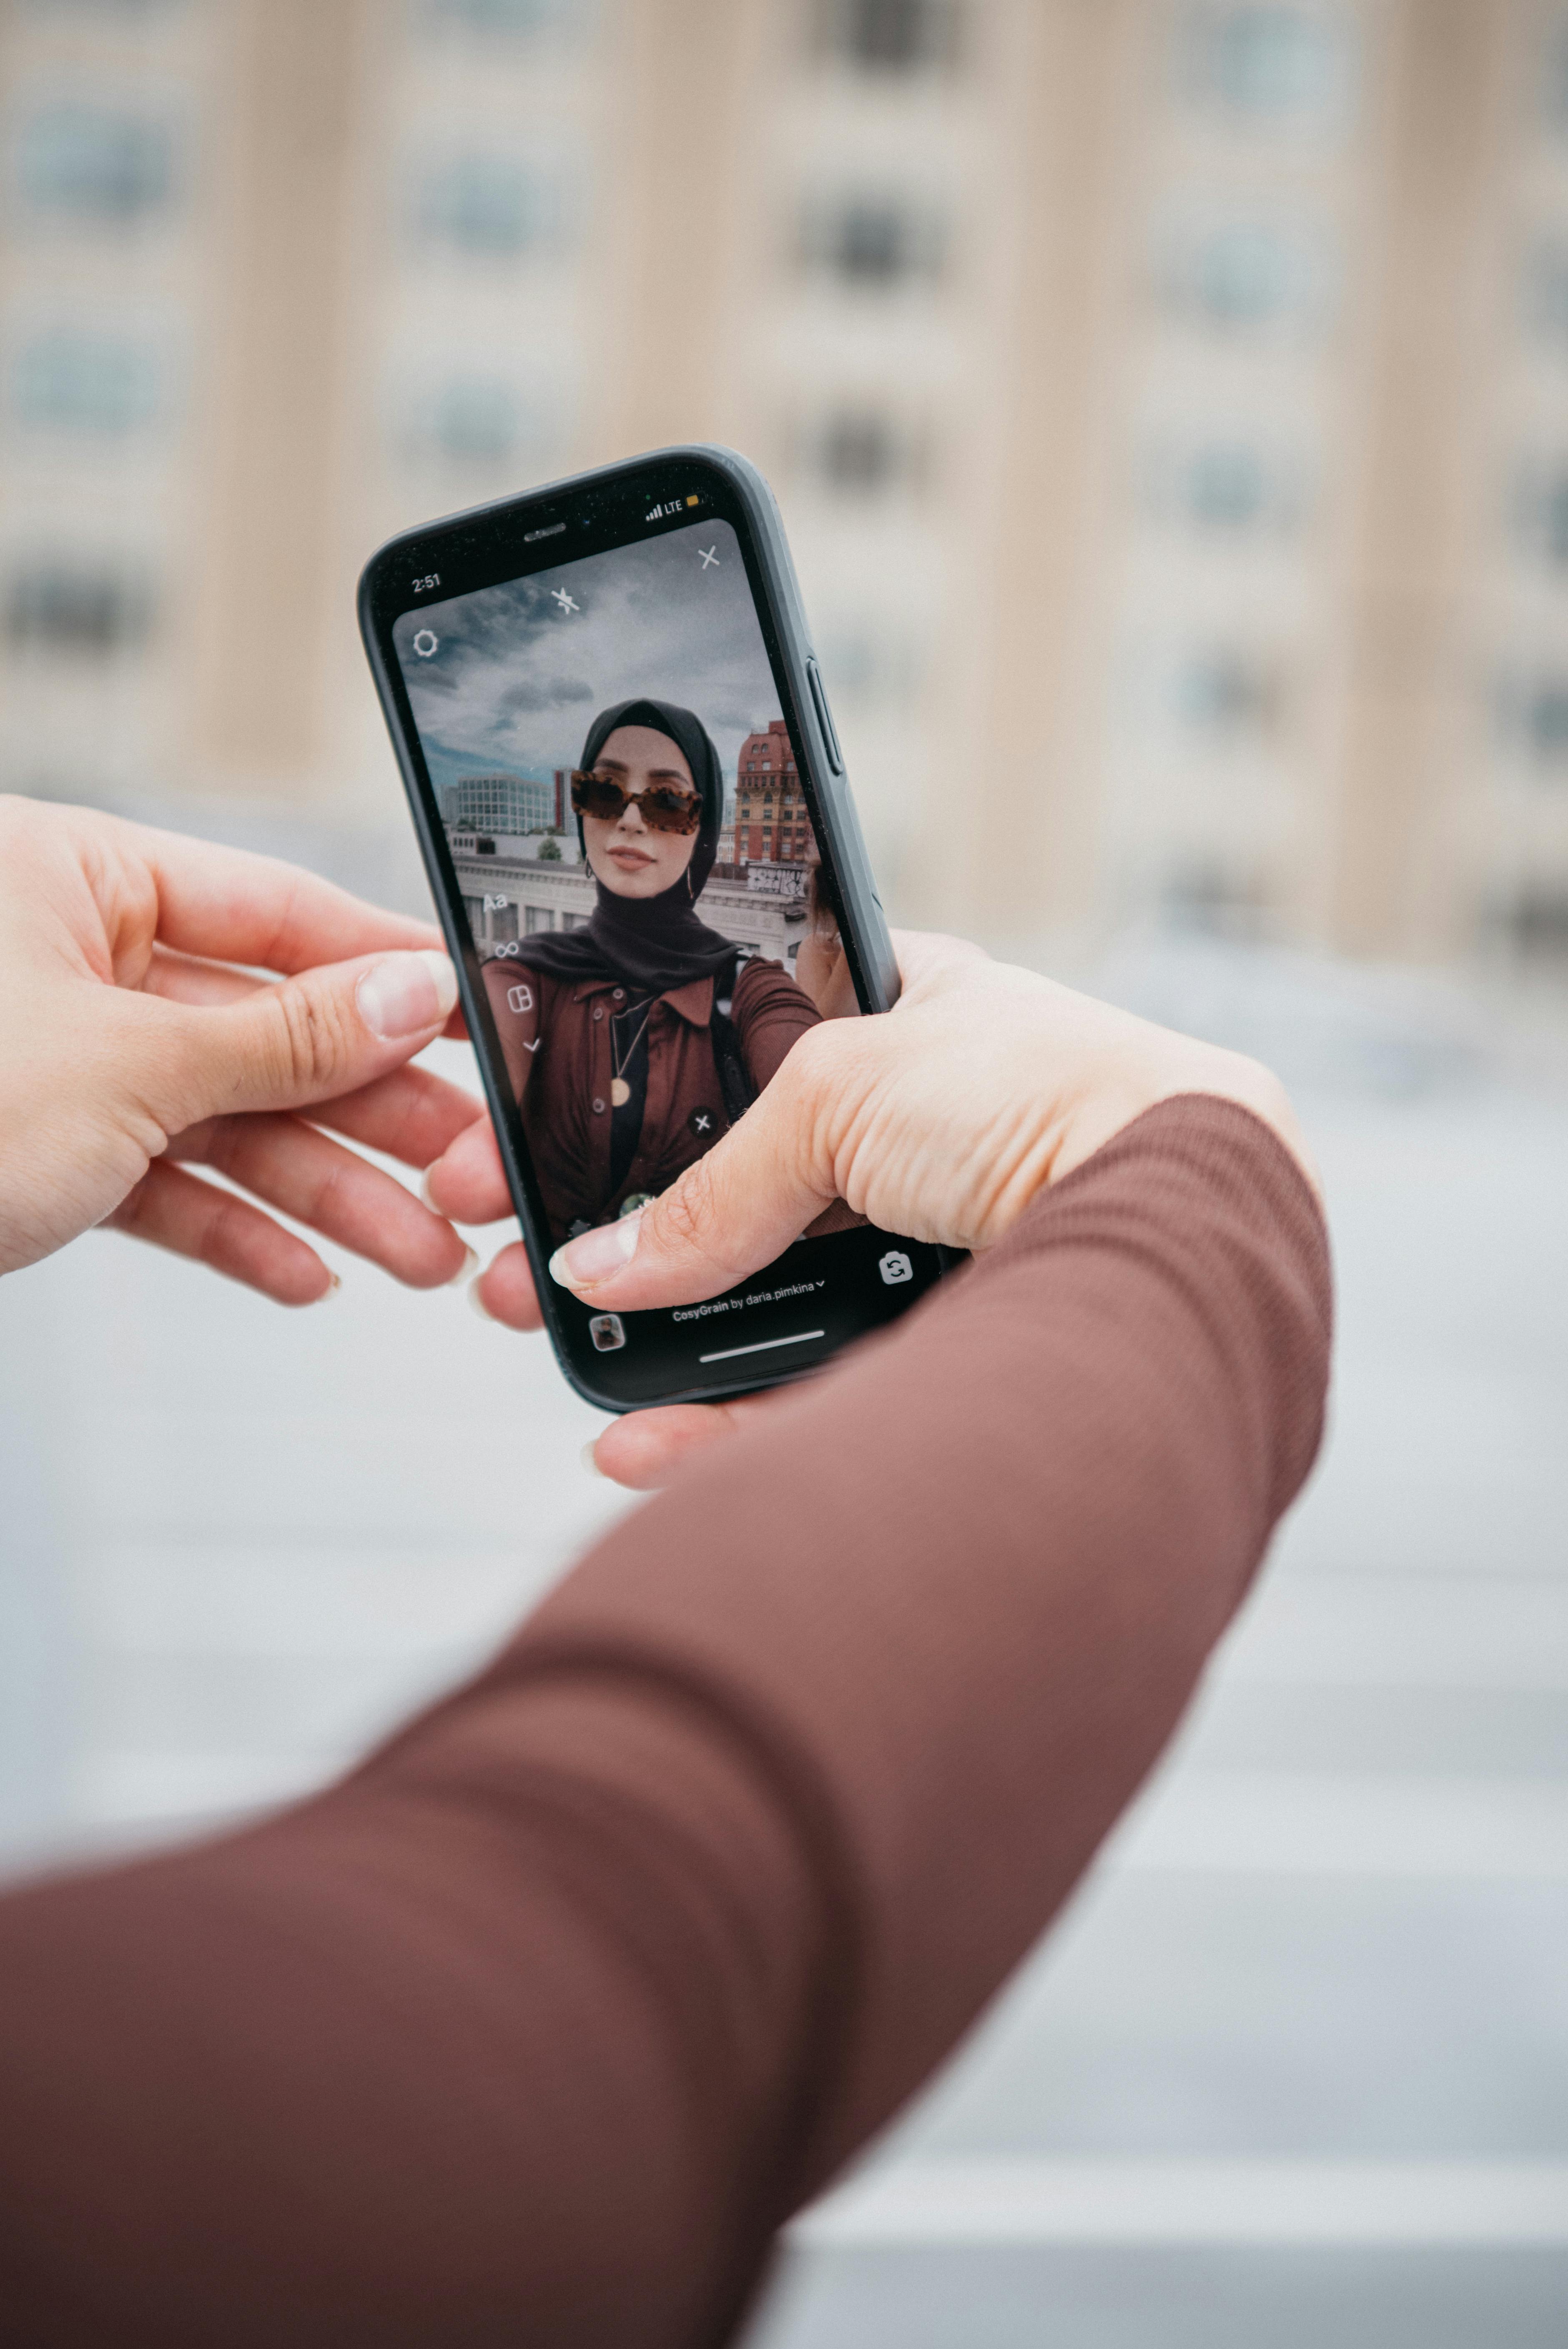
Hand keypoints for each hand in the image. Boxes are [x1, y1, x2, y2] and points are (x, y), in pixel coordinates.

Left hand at [0, 796, 482, 1302]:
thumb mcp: (124, 1065)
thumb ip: (281, 1034)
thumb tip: (406, 989)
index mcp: (75, 878)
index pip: (275, 907)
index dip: (385, 969)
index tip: (474, 1019)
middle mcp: (65, 959)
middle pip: (262, 1027)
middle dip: (370, 1113)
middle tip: (465, 1167)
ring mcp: (51, 1059)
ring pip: (221, 1119)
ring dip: (324, 1193)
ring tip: (414, 1252)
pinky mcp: (34, 1152)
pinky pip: (158, 1183)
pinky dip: (229, 1231)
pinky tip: (304, 1273)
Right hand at [427, 931, 1315, 1486]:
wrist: (1176, 1211)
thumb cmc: (1046, 1095)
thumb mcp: (844, 1091)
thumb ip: (718, 1183)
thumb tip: (602, 1265)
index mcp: (915, 1023)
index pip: (763, 1058)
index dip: (665, 1108)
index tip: (578, 1166)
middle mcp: (932, 1139)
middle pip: (757, 1205)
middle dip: (644, 1253)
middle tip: (539, 1283)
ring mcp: (944, 1249)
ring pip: (782, 1314)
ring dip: (673, 1351)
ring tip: (576, 1366)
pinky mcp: (957, 1350)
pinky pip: (823, 1397)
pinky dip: (730, 1424)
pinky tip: (643, 1444)